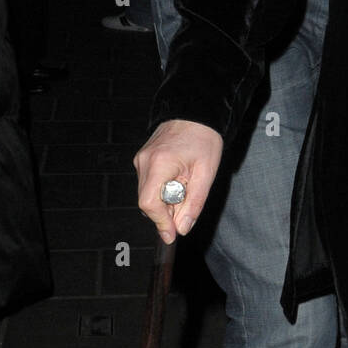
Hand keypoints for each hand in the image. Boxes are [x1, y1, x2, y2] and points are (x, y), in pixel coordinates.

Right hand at [134, 119, 223, 244]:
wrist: (195, 113)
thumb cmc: (204, 138)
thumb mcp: (206, 173)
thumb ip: (194, 203)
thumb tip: (183, 228)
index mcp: (160, 163)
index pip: (150, 204)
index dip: (160, 223)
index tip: (172, 234)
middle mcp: (145, 161)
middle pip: (147, 201)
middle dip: (166, 211)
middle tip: (187, 205)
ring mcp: (141, 159)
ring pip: (147, 193)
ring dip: (164, 200)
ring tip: (185, 185)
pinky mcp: (142, 158)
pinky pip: (148, 183)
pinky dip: (161, 189)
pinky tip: (177, 179)